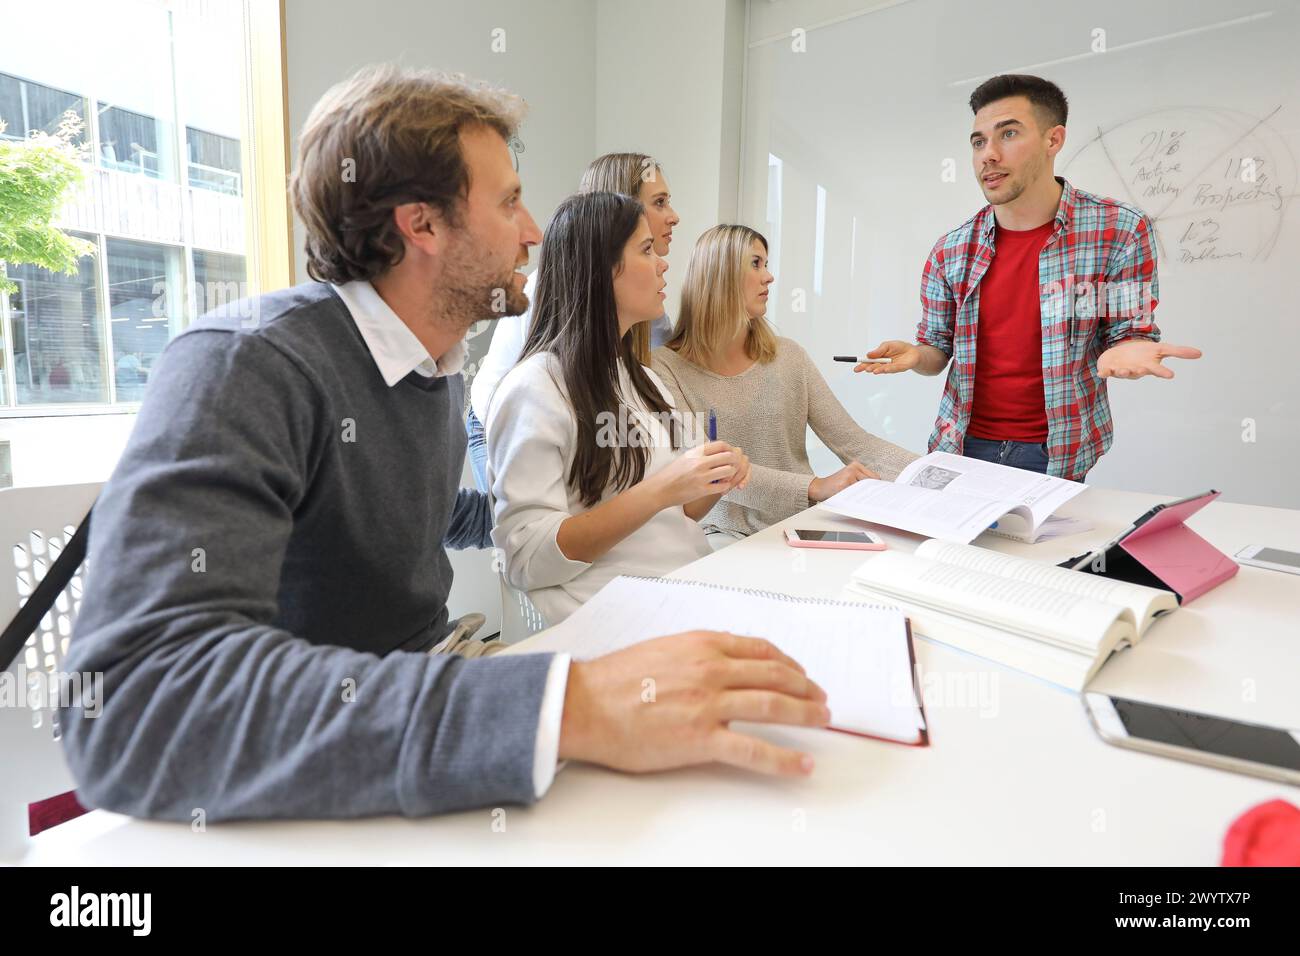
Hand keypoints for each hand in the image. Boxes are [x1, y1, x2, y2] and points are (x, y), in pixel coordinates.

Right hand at [557, 630, 829, 775]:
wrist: (585, 704)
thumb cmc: (614, 680)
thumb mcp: (663, 649)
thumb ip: (696, 654)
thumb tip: (722, 664)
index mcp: (702, 644)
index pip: (760, 649)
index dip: (788, 662)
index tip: (800, 672)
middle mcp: (712, 669)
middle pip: (775, 674)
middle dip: (805, 687)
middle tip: (820, 698)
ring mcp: (709, 703)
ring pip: (773, 705)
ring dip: (805, 713)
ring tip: (823, 721)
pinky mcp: (702, 738)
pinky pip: (755, 749)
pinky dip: (784, 759)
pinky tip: (801, 765)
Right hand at [649, 441, 747, 505]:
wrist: (660, 489)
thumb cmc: (671, 474)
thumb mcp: (685, 457)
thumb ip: (700, 453)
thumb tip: (715, 449)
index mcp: (696, 452)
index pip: (721, 445)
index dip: (729, 449)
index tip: (730, 454)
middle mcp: (699, 462)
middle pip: (728, 456)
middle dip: (734, 461)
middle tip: (733, 466)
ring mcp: (701, 476)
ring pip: (728, 471)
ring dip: (731, 474)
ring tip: (727, 477)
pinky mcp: (702, 490)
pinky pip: (722, 486)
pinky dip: (725, 486)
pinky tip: (722, 486)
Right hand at [808, 461, 877, 502]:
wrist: (819, 487)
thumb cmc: (836, 485)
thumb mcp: (849, 477)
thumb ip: (862, 480)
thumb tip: (878, 489)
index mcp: (855, 465)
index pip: (874, 476)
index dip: (878, 486)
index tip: (882, 494)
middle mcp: (852, 468)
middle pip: (871, 482)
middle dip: (873, 491)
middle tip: (876, 501)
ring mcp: (848, 476)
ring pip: (864, 489)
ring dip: (864, 496)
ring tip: (863, 501)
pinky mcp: (843, 485)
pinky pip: (855, 494)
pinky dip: (857, 500)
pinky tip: (854, 502)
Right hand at [854, 340, 919, 373]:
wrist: (913, 352)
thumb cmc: (899, 348)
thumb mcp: (887, 345)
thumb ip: (879, 350)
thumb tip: (869, 354)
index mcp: (879, 358)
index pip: (868, 362)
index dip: (862, 365)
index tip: (856, 368)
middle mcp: (883, 364)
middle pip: (874, 367)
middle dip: (868, 368)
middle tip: (863, 369)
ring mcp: (891, 367)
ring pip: (883, 369)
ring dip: (877, 369)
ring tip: (872, 370)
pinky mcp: (900, 368)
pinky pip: (893, 368)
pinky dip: (888, 369)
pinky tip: (884, 369)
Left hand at [1098, 340, 1201, 379]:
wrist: (1125, 352)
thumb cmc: (1144, 352)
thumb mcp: (1161, 349)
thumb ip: (1179, 352)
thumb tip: (1200, 353)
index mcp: (1149, 366)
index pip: (1158, 370)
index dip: (1163, 372)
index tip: (1171, 374)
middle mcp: (1136, 370)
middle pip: (1138, 372)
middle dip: (1139, 372)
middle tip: (1141, 370)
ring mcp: (1122, 370)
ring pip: (1123, 373)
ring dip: (1123, 372)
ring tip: (1123, 369)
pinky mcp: (1109, 368)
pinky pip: (1106, 372)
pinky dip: (1104, 372)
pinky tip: (1101, 373)